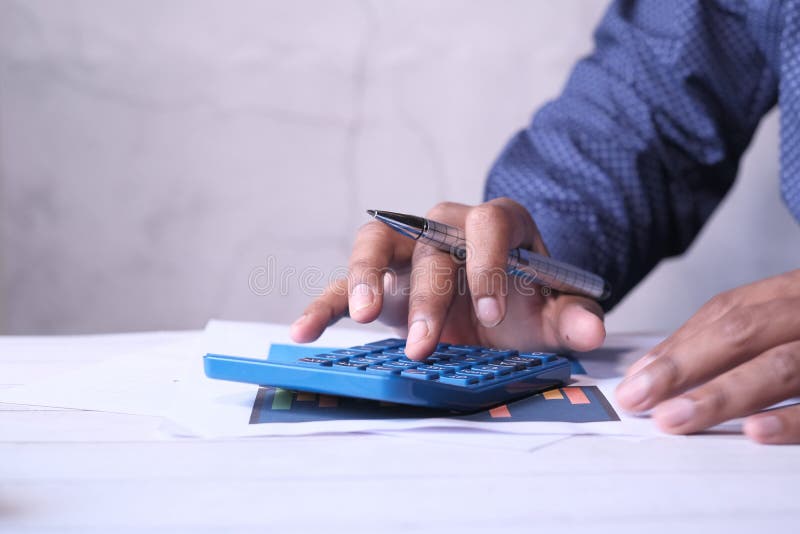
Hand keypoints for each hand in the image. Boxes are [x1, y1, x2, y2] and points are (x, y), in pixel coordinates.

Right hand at [290, 198, 605, 359]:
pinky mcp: (377, 276)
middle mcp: (445, 226)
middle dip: (428, 295)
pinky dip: (325, 303)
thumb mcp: (547, 313)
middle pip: (430, 244)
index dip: (488, 262)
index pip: (489, 223)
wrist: (493, 302)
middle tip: (425, 344)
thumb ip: (569, 318)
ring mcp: (406, 249)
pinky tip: (306, 330)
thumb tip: (592, 329)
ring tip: (360, 316)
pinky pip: (342, 282)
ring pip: (375, 241)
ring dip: (364, 276)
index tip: (489, 309)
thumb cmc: (519, 301)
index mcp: (495, 224)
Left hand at [615, 269, 799, 443]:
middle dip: (682, 367)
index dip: (676, 346)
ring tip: (675, 418)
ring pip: (779, 365)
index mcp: (791, 293)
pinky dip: (790, 418)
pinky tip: (755, 431)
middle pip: (741, 334)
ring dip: (721, 395)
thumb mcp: (787, 318)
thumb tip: (652, 370)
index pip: (725, 312)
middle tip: (638, 399)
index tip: (634, 379)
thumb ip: (730, 339)